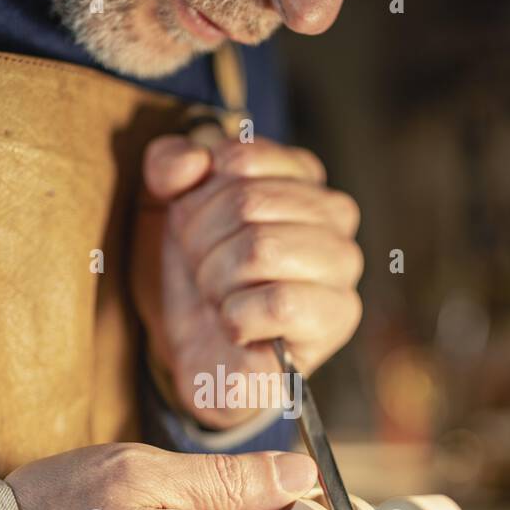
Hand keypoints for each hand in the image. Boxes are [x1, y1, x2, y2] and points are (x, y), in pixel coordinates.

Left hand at [134, 134, 362, 428]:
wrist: (201, 349)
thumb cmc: (200, 272)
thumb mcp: (169, 207)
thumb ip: (168, 166)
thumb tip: (195, 161)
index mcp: (301, 175)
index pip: (239, 160)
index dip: (197, 200)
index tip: (194, 232)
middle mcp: (334, 215)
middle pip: (247, 204)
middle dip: (202, 245)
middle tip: (204, 274)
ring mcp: (341, 265)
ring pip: (262, 250)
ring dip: (218, 282)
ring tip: (222, 298)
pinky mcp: (336, 317)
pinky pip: (278, 304)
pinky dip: (237, 318)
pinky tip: (238, 326)